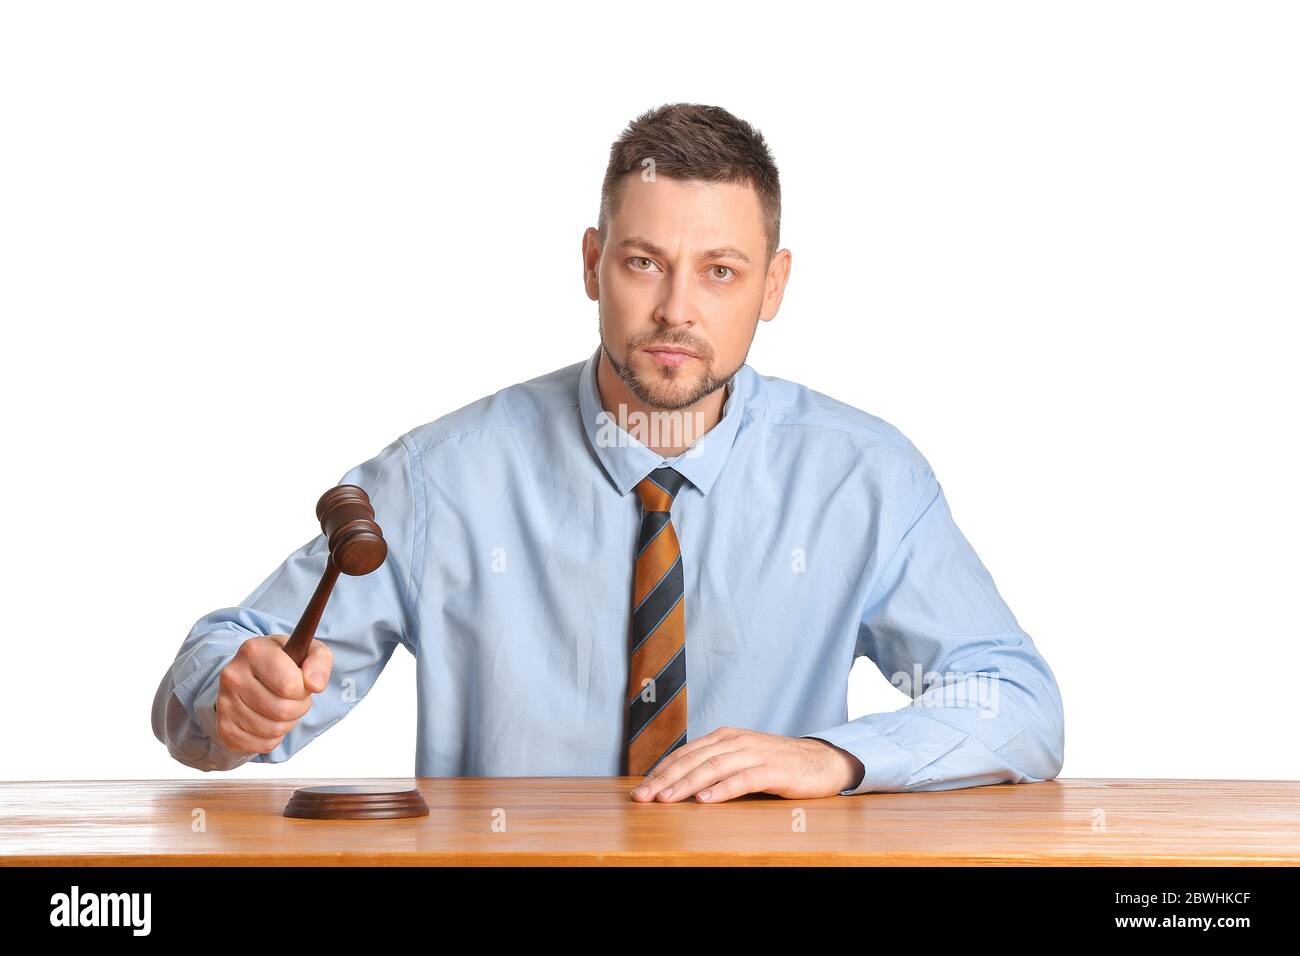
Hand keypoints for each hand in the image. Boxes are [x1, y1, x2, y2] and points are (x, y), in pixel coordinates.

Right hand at [214, 634, 332, 753]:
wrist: (250, 675)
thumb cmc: (282, 662)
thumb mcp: (306, 651)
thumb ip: (319, 661)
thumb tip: (315, 684)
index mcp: (253, 651)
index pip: (290, 685)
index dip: (304, 689)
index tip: (302, 683)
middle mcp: (234, 676)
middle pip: (282, 710)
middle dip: (299, 708)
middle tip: (295, 698)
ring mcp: (225, 703)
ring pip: (273, 730)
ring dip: (288, 723)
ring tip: (283, 707)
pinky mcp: (224, 728)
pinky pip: (263, 744)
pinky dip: (274, 737)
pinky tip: (269, 720)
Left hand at [629, 726, 864, 801]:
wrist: (820, 761)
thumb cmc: (776, 764)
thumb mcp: (741, 759)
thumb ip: (714, 766)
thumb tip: (679, 784)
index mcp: (724, 737)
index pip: (685, 753)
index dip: (661, 770)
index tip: (641, 788)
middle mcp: (735, 741)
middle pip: (693, 760)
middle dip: (664, 779)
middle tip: (643, 796)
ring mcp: (754, 753)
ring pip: (713, 768)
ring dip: (686, 784)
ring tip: (666, 799)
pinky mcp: (772, 770)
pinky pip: (742, 779)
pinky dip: (721, 790)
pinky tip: (705, 800)